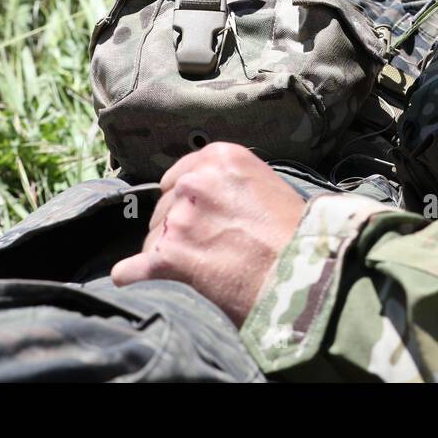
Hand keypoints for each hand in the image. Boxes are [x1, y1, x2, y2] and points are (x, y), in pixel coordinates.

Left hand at [111, 142, 305, 325]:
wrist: (305, 277)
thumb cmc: (297, 236)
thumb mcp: (269, 186)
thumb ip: (231, 183)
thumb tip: (207, 198)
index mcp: (221, 157)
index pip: (179, 175)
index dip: (187, 200)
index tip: (200, 217)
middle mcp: (195, 182)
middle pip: (164, 207)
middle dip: (179, 227)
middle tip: (210, 249)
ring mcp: (179, 219)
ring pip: (153, 239)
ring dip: (169, 254)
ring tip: (203, 271)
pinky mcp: (168, 256)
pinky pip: (132, 268)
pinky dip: (133, 276)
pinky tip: (135, 280)